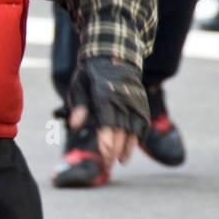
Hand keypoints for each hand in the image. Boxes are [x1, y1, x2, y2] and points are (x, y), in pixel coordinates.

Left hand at [68, 55, 149, 173]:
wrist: (115, 54)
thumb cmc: (91, 73)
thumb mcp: (78, 84)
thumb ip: (77, 105)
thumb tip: (75, 125)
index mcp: (105, 93)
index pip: (107, 121)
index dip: (107, 139)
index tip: (105, 154)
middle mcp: (123, 98)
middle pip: (121, 128)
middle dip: (114, 148)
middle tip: (107, 164)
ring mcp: (135, 100)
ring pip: (134, 128)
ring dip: (128, 146)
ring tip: (121, 161)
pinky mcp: (141, 102)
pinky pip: (143, 122)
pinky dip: (138, 136)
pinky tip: (130, 148)